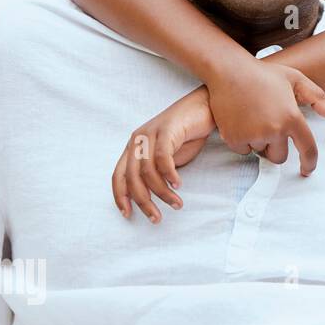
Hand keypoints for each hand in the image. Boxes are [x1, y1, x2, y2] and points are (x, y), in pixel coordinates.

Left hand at [113, 86, 215, 222]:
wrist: (205, 106)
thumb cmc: (188, 133)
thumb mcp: (168, 156)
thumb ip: (156, 171)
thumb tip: (150, 194)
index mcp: (133, 147)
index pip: (118, 176)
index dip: (120, 197)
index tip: (128, 215)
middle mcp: (137, 140)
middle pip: (132, 178)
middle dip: (144, 202)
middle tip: (157, 218)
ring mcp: (150, 134)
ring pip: (147, 172)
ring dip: (162, 192)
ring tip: (176, 203)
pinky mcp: (166, 130)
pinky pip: (162, 158)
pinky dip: (169, 175)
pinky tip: (178, 184)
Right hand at [205, 60, 324, 172]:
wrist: (229, 71)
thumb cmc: (264, 74)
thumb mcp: (295, 78)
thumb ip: (316, 96)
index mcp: (292, 117)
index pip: (307, 149)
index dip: (310, 162)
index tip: (307, 170)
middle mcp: (274, 130)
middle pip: (279, 157)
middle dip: (276, 147)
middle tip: (268, 127)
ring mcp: (254, 135)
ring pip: (260, 152)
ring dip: (258, 142)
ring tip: (253, 118)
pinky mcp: (234, 138)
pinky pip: (243, 150)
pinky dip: (242, 140)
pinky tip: (240, 120)